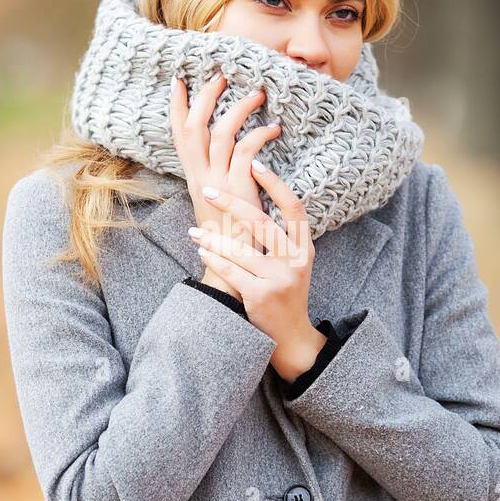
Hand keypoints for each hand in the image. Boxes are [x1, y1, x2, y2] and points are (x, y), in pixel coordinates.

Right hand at [171, 72, 280, 300]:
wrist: (234, 272)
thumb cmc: (233, 239)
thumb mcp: (221, 203)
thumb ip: (221, 179)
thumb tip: (233, 153)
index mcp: (195, 179)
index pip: (180, 136)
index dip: (177, 107)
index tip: (181, 80)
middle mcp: (201, 179)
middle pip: (193, 127)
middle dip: (205, 97)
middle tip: (221, 76)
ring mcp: (218, 184)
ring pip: (220, 133)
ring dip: (238, 109)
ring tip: (258, 95)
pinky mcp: (238, 191)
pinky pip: (245, 152)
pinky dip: (260, 135)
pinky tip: (274, 129)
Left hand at [187, 163, 325, 385]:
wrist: (290, 337)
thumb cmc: (284, 293)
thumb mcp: (293, 263)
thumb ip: (280, 237)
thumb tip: (250, 201)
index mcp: (305, 247)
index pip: (293, 207)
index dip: (275, 184)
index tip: (254, 164)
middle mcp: (296, 260)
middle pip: (261, 222)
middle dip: (230, 203)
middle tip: (208, 190)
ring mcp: (280, 279)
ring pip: (239, 248)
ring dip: (212, 238)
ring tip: (194, 232)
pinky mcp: (261, 295)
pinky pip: (230, 270)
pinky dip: (213, 259)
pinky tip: (202, 252)